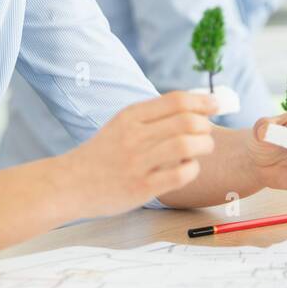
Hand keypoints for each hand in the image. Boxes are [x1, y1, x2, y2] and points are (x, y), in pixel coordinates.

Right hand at [64, 91, 216, 216]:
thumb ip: (151, 116)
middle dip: (205, 125)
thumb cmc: (103, 154)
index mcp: (131, 116)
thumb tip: (193, 106)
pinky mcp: (141, 187)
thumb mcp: (121, 125)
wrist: (69, 184)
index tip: (216, 104)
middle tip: (206, 132)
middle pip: (186, 121)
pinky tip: (188, 169)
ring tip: (203, 149)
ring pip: (186, 145)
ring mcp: (137, 162)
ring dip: (204, 146)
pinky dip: (192, 169)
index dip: (202, 100)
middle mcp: (134, 136)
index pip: (176, 100)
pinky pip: (179, 175)